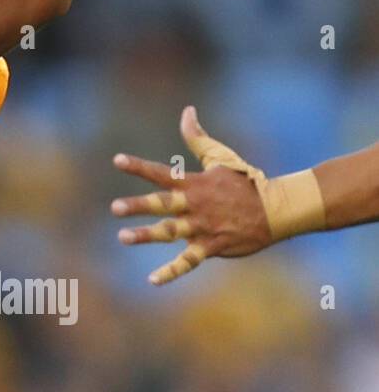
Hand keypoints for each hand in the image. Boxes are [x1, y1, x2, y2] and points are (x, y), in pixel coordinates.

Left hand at [111, 106, 273, 284]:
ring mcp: (203, 227)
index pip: (162, 172)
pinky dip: (172, 271)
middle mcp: (195, 205)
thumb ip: (197, 137)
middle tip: (115, 208)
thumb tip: (187, 111)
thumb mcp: (220, 157)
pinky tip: (153, 280)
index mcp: (194, 183)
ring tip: (123, 237)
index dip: (139, 166)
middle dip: (139, 206)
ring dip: (147, 235)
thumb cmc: (245, 181)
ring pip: (171, 231)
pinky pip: (189, 261)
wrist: (277, 210)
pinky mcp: (212, 246)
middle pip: (163, 204)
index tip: (117, 160)